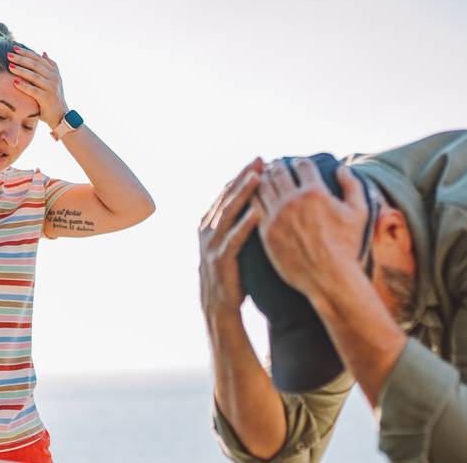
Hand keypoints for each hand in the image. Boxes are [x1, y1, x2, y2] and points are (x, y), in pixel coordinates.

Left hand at [7, 46, 68, 126]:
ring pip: (34, 76)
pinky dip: (24, 86)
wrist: (60, 115)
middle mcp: (54, 78)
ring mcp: (51, 88)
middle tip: (9, 55)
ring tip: (10, 66)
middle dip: (21, 59)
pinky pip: (34, 90)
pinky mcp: (47, 98)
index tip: (14, 48)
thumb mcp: (53, 80)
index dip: (26, 52)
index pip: (38, 58)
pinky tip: (14, 82)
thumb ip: (50, 66)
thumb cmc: (52, 97)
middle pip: (35, 65)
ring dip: (21, 70)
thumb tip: (43, 53)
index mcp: (54, 72)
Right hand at [198, 158, 263, 316]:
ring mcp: (212, 245)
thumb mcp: (229, 242)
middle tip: (260, 159)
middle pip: (226, 196)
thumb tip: (257, 200)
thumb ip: (236, 222)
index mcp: (208, 223)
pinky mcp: (221, 261)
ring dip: (243, 193)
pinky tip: (258, 212)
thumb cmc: (231, 272)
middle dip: (243, 176)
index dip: (241, 175)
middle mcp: (207, 230)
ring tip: (258, 177)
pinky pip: (234, 239)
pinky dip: (245, 224)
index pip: (225, 192)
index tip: (259, 159)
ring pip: (228, 212)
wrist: (218, 306)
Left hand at [253, 160, 367, 299]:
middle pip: (279, 172)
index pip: (302, 165)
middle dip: (278, 166)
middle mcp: (293, 201)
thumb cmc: (348, 246)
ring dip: (263, 178)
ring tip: (264, 178)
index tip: (297, 164)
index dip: (299, 162)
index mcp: (315, 192)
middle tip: (276, 166)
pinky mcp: (267, 232)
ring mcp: (277, 216)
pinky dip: (254, 197)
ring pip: (263, 187)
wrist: (330, 278)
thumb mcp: (359, 213)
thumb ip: (352, 186)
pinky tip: (255, 197)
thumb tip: (341, 168)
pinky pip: (255, 207)